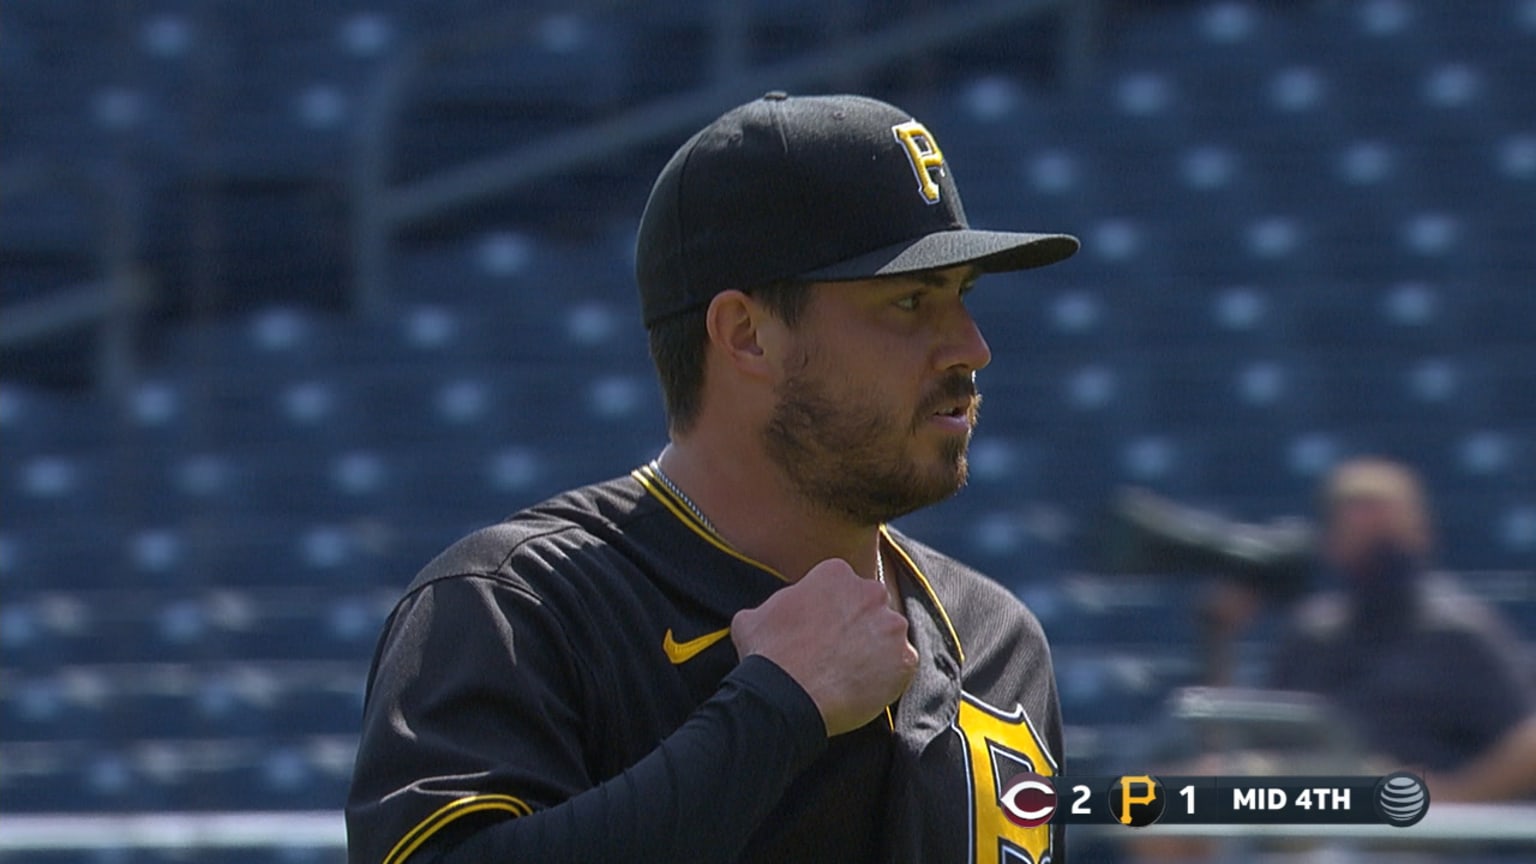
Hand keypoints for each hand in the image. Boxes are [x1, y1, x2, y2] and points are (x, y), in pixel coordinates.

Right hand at [731, 558, 917, 735]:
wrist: (786, 696)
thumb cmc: (767, 654)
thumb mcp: (753, 616)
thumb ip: (777, 603)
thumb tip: (776, 611)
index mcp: (836, 573)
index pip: (842, 586)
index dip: (831, 609)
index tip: (821, 629)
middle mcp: (871, 592)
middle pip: (870, 606)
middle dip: (857, 624)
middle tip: (837, 651)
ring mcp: (891, 626)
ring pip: (887, 635)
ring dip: (874, 650)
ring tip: (849, 673)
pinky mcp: (905, 659)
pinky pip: (901, 665)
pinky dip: (887, 676)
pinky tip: (862, 688)